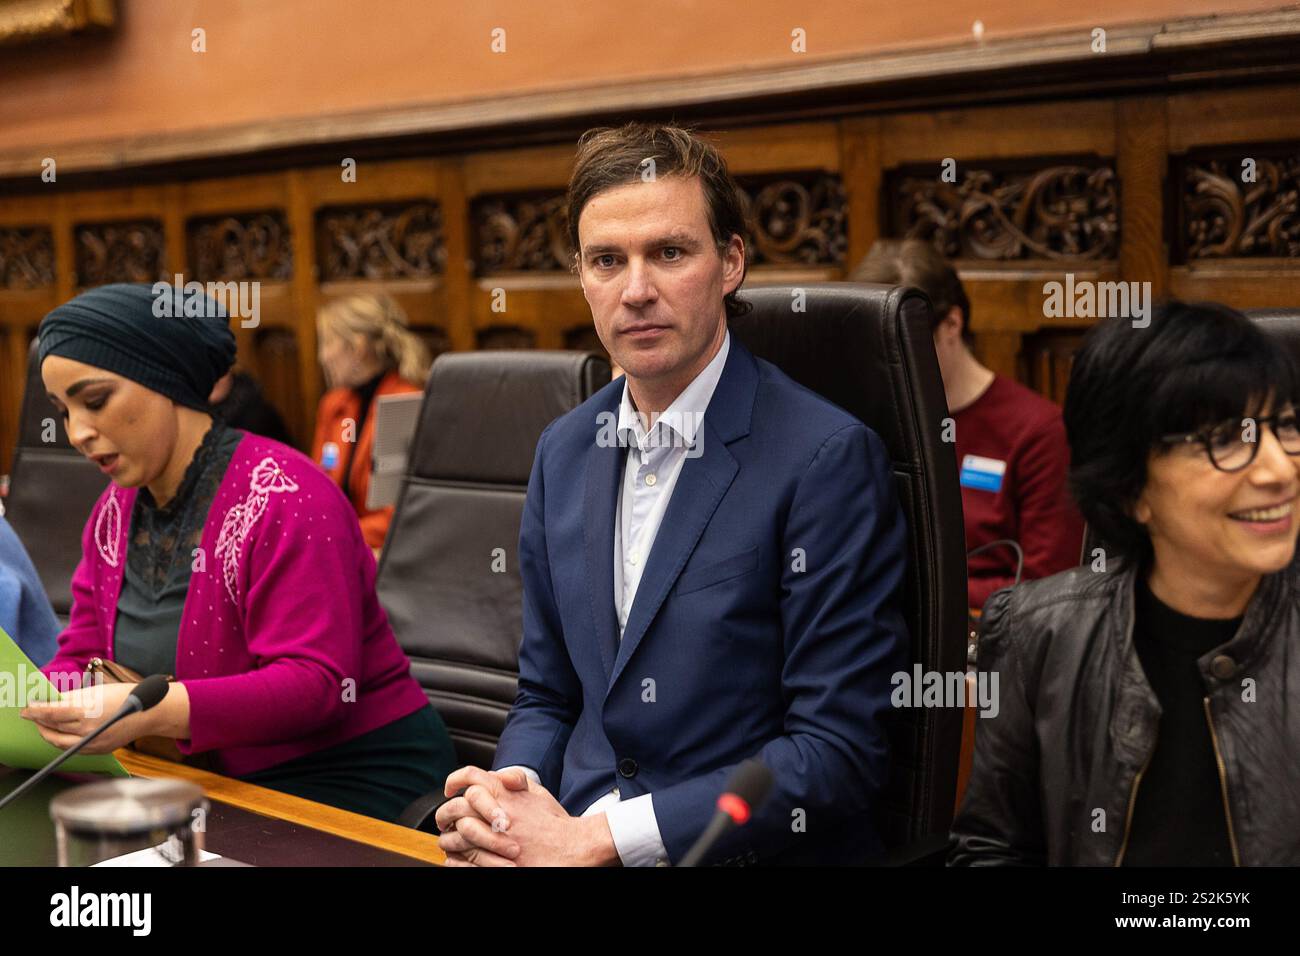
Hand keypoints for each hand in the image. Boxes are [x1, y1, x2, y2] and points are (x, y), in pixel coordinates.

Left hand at [19, 682, 156, 754]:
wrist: (151, 712)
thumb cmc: (126, 696)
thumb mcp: (98, 691)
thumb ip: (73, 697)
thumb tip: (52, 701)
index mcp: (88, 712)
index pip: (52, 713)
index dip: (36, 711)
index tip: (27, 707)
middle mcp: (88, 730)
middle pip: (53, 730)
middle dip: (38, 722)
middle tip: (31, 715)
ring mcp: (93, 743)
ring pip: (59, 742)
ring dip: (48, 733)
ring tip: (43, 724)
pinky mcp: (98, 750)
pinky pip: (72, 747)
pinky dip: (62, 740)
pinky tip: (60, 732)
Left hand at [435, 766, 618, 866]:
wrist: (571, 849)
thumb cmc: (554, 823)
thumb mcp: (538, 792)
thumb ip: (515, 780)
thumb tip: (497, 774)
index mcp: (505, 795)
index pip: (470, 778)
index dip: (455, 780)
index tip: (450, 789)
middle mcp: (497, 815)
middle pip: (456, 807)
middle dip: (445, 812)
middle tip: (444, 819)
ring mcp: (494, 840)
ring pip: (455, 836)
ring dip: (448, 838)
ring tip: (449, 841)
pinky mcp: (494, 863)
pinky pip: (461, 861)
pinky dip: (455, 859)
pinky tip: (457, 858)